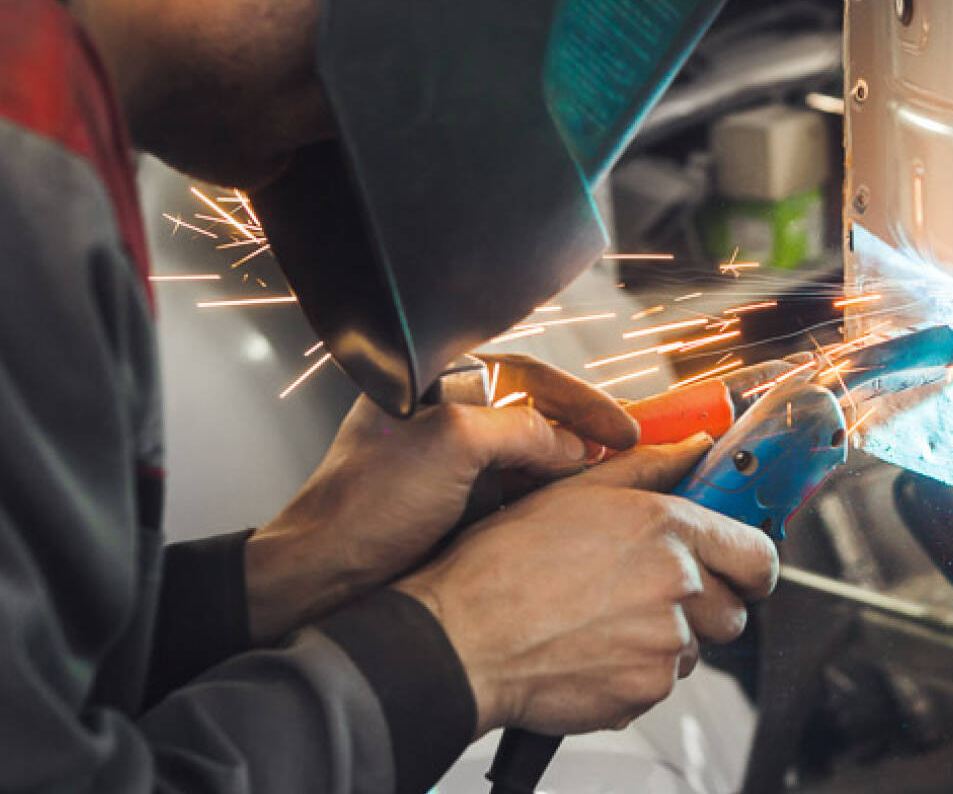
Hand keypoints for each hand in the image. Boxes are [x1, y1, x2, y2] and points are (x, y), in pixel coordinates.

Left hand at [245, 357, 638, 641]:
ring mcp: (449, 461)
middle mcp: (442, 414)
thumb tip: (571, 445)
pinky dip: (548, 499)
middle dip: (582, 432)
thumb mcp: (450, 447)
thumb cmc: (363, 506)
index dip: (581, 399)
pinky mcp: (454, 503)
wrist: (324, 578)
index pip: (526, 374)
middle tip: (629, 454)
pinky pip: (515, 492)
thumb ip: (519, 431)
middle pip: (533, 411)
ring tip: (612, 484)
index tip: (622, 427)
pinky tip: (574, 511)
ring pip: (528, 455)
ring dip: (569, 469)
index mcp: (433, 382)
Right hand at [395, 435, 778, 736]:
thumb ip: (648, 467)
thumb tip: (694, 447)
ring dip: (663, 641)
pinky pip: (659, 685)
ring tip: (604, 623)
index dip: (749, 565)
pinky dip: (634, 674)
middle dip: (703, 608)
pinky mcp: (644, 691)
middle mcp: (677, 586)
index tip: (737, 569)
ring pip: (692, 650)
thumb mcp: (574, 493)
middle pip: (732, 612)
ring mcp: (663, 644)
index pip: (756, 554)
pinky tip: (590, 650)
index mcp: (666, 529)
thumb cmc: (504, 565)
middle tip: (648, 598)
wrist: (462, 639)